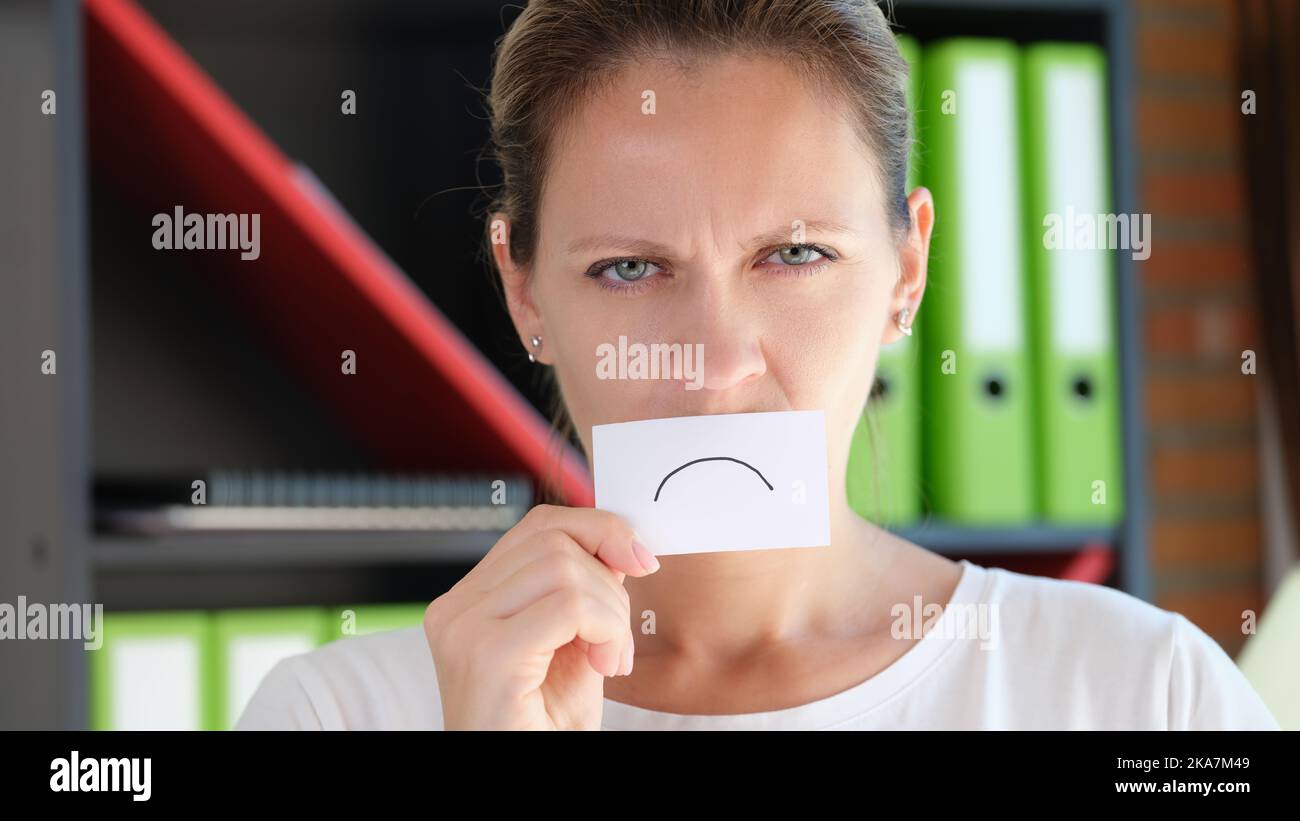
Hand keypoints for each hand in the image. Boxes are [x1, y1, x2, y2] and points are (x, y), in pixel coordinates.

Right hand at [423, 504, 659, 728]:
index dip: (597, 529)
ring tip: (611, 658)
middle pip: (553, 541)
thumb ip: (585, 591)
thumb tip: (618, 542)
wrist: (523, 781)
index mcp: (470, 600)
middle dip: (609, 582)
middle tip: (618, 640)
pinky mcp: (486, 655)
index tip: (640, 560)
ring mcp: (464, 629)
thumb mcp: (574, 644)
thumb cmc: (544, 726)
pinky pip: (569, 605)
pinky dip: (607, 629)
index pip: (537, 527)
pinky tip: (606, 666)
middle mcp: (455, 608)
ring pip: (564, 568)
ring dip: (611, 612)